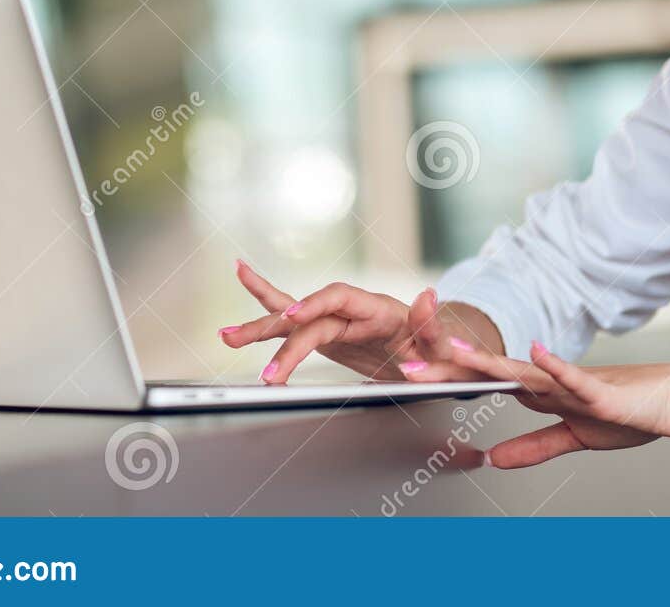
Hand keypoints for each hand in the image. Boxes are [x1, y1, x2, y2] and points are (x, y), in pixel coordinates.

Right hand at [220, 259, 494, 383]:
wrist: (437, 355)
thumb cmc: (441, 350)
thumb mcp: (444, 344)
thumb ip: (433, 325)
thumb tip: (429, 295)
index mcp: (379, 308)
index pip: (341, 299)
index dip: (316, 306)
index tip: (294, 318)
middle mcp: (354, 309)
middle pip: (310, 318)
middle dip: (283, 340)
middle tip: (265, 373)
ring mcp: (338, 319)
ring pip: (292, 319)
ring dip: (259, 328)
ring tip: (225, 336)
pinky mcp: (327, 332)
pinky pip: (293, 319)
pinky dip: (265, 310)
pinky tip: (237, 303)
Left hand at [413, 339, 669, 466]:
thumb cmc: (632, 411)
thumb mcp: (574, 437)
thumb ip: (534, 446)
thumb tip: (492, 459)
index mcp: (544, 392)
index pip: (488, 384)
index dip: (450, 380)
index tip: (411, 376)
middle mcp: (553, 380)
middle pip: (495, 374)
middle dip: (451, 371)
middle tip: (409, 366)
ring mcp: (577, 382)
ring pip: (527, 371)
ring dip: (492, 362)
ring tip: (457, 351)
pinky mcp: (604, 389)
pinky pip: (576, 377)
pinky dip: (555, 364)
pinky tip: (535, 351)